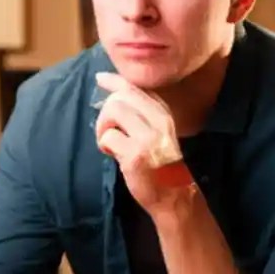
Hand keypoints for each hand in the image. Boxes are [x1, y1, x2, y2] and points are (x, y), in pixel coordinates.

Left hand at [94, 72, 195, 214]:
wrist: (173, 196)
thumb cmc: (160, 165)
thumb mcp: (157, 133)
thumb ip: (142, 115)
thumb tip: (115, 97)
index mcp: (163, 114)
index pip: (136, 88)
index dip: (115, 81)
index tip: (101, 78)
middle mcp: (158, 121)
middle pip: (121, 97)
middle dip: (106, 111)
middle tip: (107, 130)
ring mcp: (148, 137)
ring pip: (113, 111)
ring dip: (103, 128)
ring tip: (110, 143)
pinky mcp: (136, 154)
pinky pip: (109, 137)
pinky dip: (105, 146)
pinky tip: (113, 155)